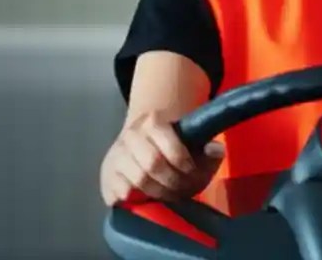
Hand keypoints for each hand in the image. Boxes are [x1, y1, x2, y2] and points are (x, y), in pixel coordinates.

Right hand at [100, 111, 225, 205]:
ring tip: (169, 194)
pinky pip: (120, 194)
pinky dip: (137, 200)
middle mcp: (131, 135)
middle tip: (181, 189)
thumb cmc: (173, 149)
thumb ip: (209, 149)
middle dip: (172, 182)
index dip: (185, 164)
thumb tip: (216, 151)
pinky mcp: (106, 175)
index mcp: (153, 121)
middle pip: (152, 165)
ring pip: (137, 181)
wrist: (140, 144)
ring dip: (158, 193)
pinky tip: (147, 198)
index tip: (192, 172)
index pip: (171, 148)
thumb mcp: (194, 145)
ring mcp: (115, 155)